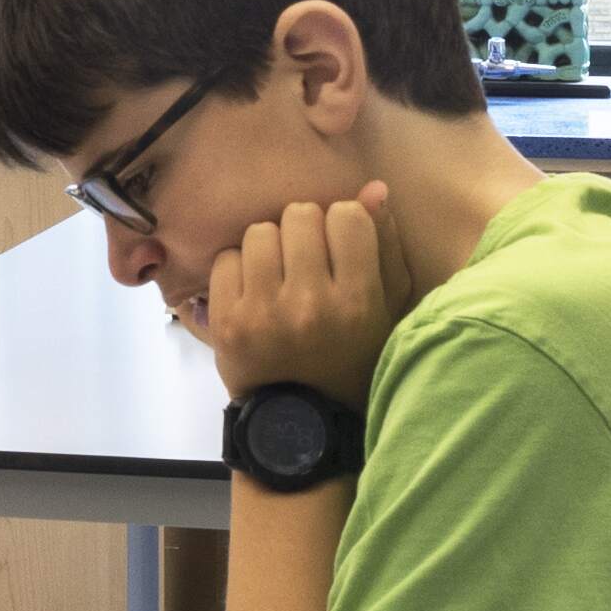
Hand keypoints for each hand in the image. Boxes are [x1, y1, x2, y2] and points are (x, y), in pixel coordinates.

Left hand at [198, 182, 398, 404]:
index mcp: (357, 301)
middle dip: (304, 232)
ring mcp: (264, 313)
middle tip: (306, 262)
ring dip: (270, 247)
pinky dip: (239, 269)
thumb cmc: (352, 361)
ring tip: (278, 276)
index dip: (342, 225)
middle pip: (299, 215)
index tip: (339, 249)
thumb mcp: (385, 310)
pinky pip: (226, 258)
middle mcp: (310, 304)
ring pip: (259, 231)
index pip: (346, 216)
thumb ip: (384, 247)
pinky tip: (254, 292)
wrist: (302, 424)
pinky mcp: (226, 322)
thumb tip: (373, 187)